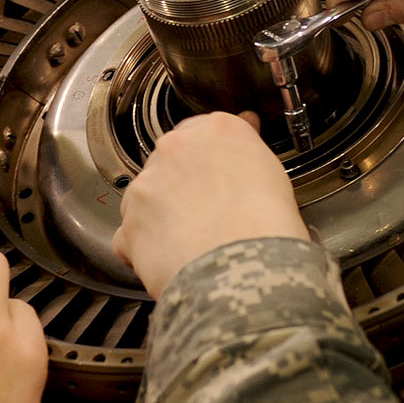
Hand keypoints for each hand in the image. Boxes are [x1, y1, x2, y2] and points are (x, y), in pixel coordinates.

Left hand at [112, 112, 308, 296]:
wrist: (240, 272)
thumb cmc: (266, 229)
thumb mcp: (275, 176)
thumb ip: (249, 155)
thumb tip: (246, 150)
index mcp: (216, 131)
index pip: (207, 130)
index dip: (214, 154)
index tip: (220, 166)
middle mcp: (175, 150)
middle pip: (173, 159)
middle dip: (185, 182)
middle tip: (210, 210)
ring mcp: (146, 187)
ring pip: (147, 194)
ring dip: (162, 211)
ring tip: (193, 239)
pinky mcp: (128, 225)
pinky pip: (130, 234)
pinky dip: (144, 247)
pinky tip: (170, 257)